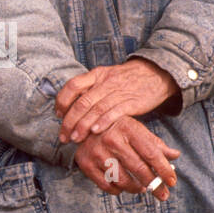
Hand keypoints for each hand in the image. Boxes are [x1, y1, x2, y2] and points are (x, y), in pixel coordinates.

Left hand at [56, 58, 180, 143]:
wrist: (156, 74)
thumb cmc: (127, 79)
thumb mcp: (107, 76)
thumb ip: (90, 88)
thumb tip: (71, 107)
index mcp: (97, 74)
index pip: (72, 85)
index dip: (62, 101)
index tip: (57, 114)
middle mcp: (105, 82)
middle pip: (81, 102)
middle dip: (69, 121)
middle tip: (63, 136)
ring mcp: (118, 92)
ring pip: (95, 109)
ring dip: (83, 125)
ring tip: (75, 139)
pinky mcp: (131, 102)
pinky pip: (114, 112)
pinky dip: (103, 122)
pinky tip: (95, 131)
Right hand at [73, 116, 180, 201]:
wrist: (82, 124)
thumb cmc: (116, 128)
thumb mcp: (135, 129)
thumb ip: (155, 143)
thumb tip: (175, 155)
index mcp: (128, 128)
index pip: (151, 153)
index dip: (164, 170)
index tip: (172, 181)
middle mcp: (112, 139)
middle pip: (139, 169)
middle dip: (154, 185)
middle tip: (163, 194)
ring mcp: (97, 152)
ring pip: (123, 180)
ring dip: (137, 188)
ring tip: (142, 188)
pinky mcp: (86, 164)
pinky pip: (107, 185)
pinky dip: (118, 190)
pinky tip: (124, 187)